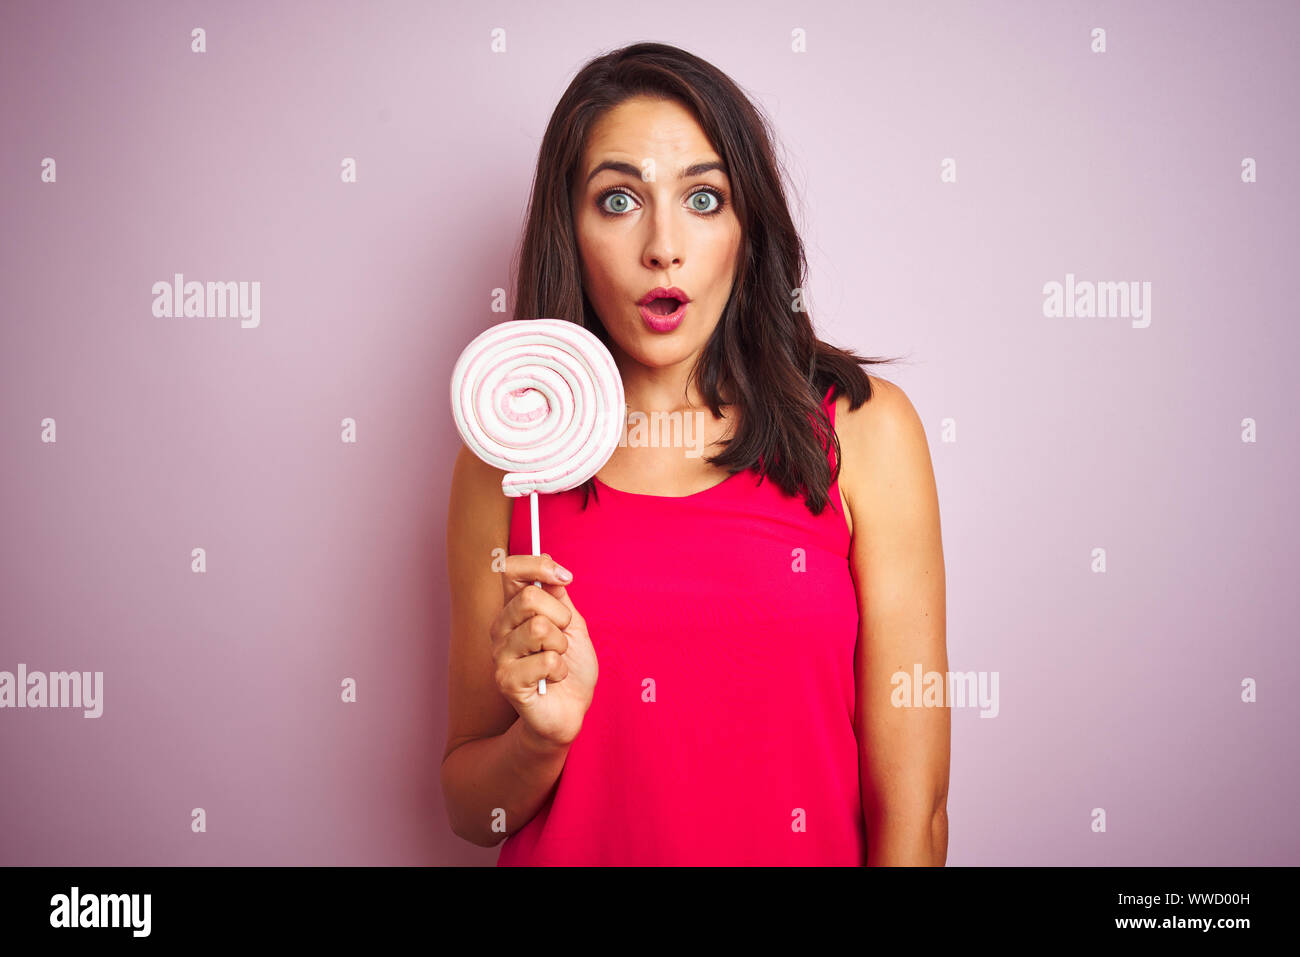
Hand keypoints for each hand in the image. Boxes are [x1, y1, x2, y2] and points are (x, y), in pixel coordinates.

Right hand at [488, 553, 596, 747]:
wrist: (570, 709)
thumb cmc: (570, 667)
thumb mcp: (572, 625)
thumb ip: (560, 597)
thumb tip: (553, 570)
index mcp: (514, 610)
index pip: (510, 570)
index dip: (538, 565)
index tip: (565, 577)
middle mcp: (500, 628)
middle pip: (530, 597)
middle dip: (562, 617)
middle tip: (563, 637)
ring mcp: (500, 655)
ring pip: (540, 629)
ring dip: (562, 646)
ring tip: (558, 661)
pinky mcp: (507, 681)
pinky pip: (547, 661)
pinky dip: (561, 670)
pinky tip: (554, 679)